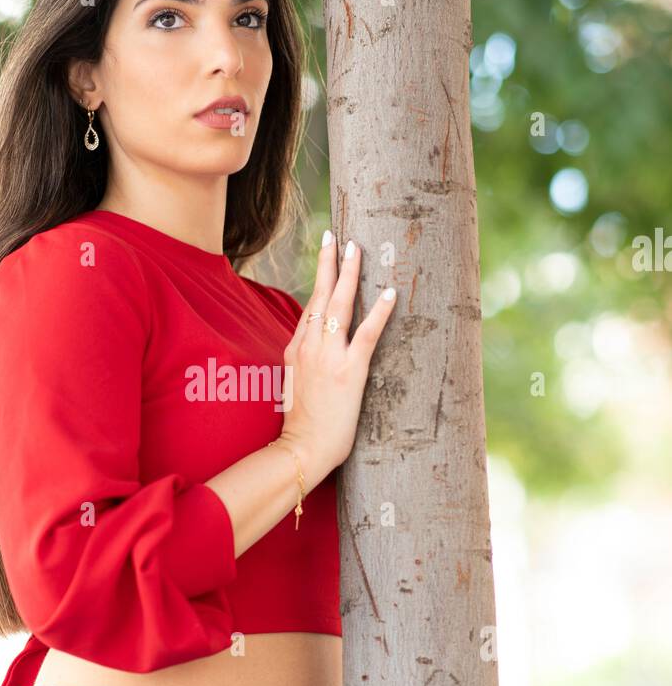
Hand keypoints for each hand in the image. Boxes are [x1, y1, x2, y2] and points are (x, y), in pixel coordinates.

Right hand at [279, 231, 396, 482]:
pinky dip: (378, 311)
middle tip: (336, 236)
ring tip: (357, 248)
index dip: (319, 280)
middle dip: (329, 263)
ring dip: (349, 274)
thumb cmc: (303, 426)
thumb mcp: (296, 386)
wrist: (301, 448)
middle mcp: (310, 347)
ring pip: (338, 305)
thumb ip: (306, 364)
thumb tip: (318, 354)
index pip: (309, 307)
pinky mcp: (349, 370)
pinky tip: (389, 293)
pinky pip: (366, 333)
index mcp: (296, 350)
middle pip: (320, 295)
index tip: (326, 257)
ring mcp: (329, 357)